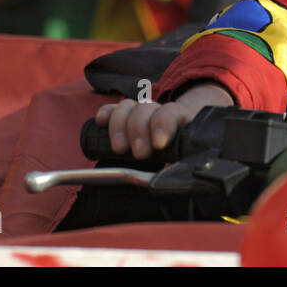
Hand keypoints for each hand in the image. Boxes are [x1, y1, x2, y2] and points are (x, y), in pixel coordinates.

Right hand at [95, 83, 233, 159]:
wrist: (179, 138)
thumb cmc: (181, 151)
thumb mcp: (185, 156)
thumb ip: (181, 163)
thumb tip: (176, 179)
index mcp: (179, 118)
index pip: (170, 112)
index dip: (163, 124)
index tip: (159, 144)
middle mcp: (158, 111)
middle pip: (145, 109)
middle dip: (139, 130)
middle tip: (140, 153)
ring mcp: (140, 112)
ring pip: (127, 107)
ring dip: (120, 126)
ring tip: (120, 149)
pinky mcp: (123, 116)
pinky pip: (112, 109)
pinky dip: (106, 114)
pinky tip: (101, 121)